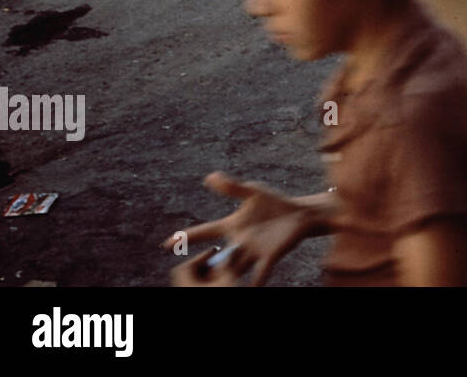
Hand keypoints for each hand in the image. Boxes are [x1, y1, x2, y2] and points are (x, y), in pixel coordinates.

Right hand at [163, 172, 313, 286]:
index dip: (186, 237)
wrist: (300, 214)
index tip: (166, 244)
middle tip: (188, 279)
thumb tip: (210, 176)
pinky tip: (249, 290)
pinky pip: (260, 273)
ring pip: (234, 269)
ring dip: (224, 280)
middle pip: (216, 259)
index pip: (205, 231)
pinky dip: (254, 283)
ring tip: (216, 287)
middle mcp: (239, 242)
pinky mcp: (270, 255)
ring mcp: (254, 251)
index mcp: (232, 225)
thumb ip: (232, 187)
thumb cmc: (274, 203)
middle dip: (203, 269)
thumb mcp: (253, 192)